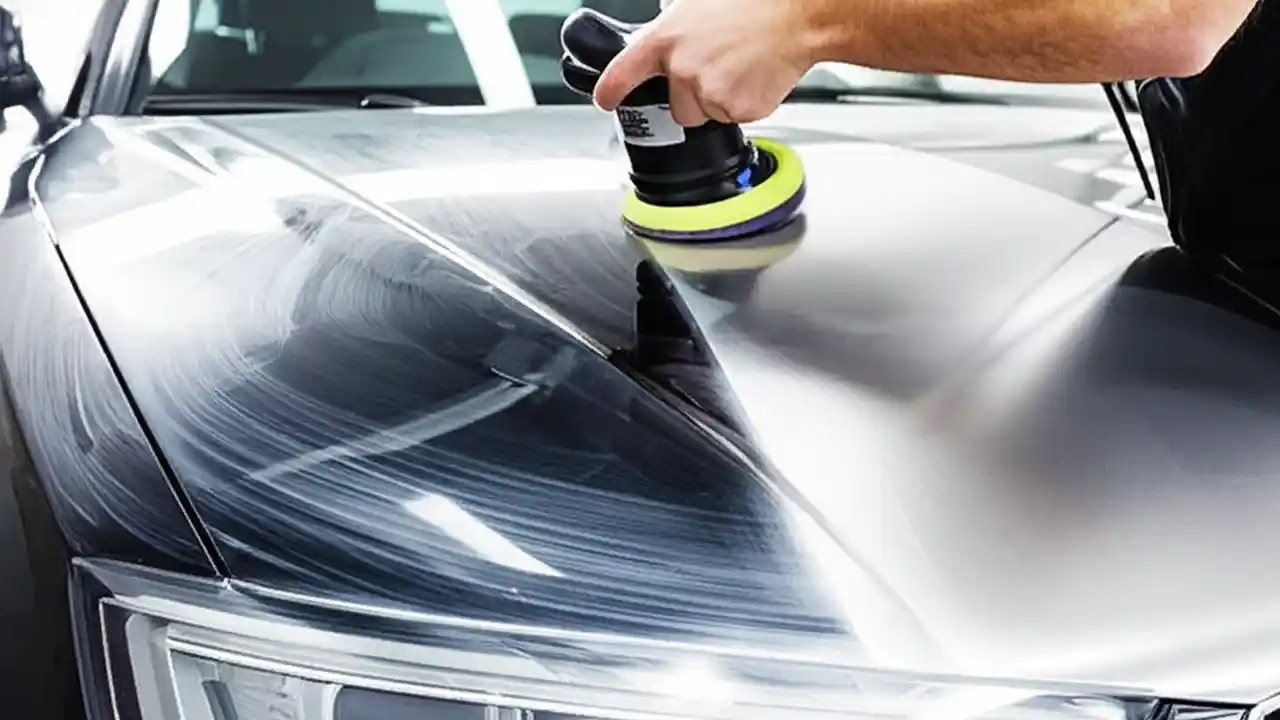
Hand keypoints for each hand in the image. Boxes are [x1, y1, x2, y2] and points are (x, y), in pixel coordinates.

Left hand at [593, 0, 820, 126]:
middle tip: (721, 66)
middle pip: (677, 107)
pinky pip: (735, 117)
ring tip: (742, 66)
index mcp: (665, 39)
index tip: (606, 100)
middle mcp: (682, 68)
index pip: (623, 72)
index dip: (611, 91)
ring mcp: (708, 91)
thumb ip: (674, 20)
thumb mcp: (699, 1)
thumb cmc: (755, 2)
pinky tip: (756, 75)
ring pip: (706, 114)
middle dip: (695, 95)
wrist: (799, 14)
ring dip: (720, 99)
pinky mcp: (737, 108)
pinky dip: (745, 103)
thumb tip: (666, 20)